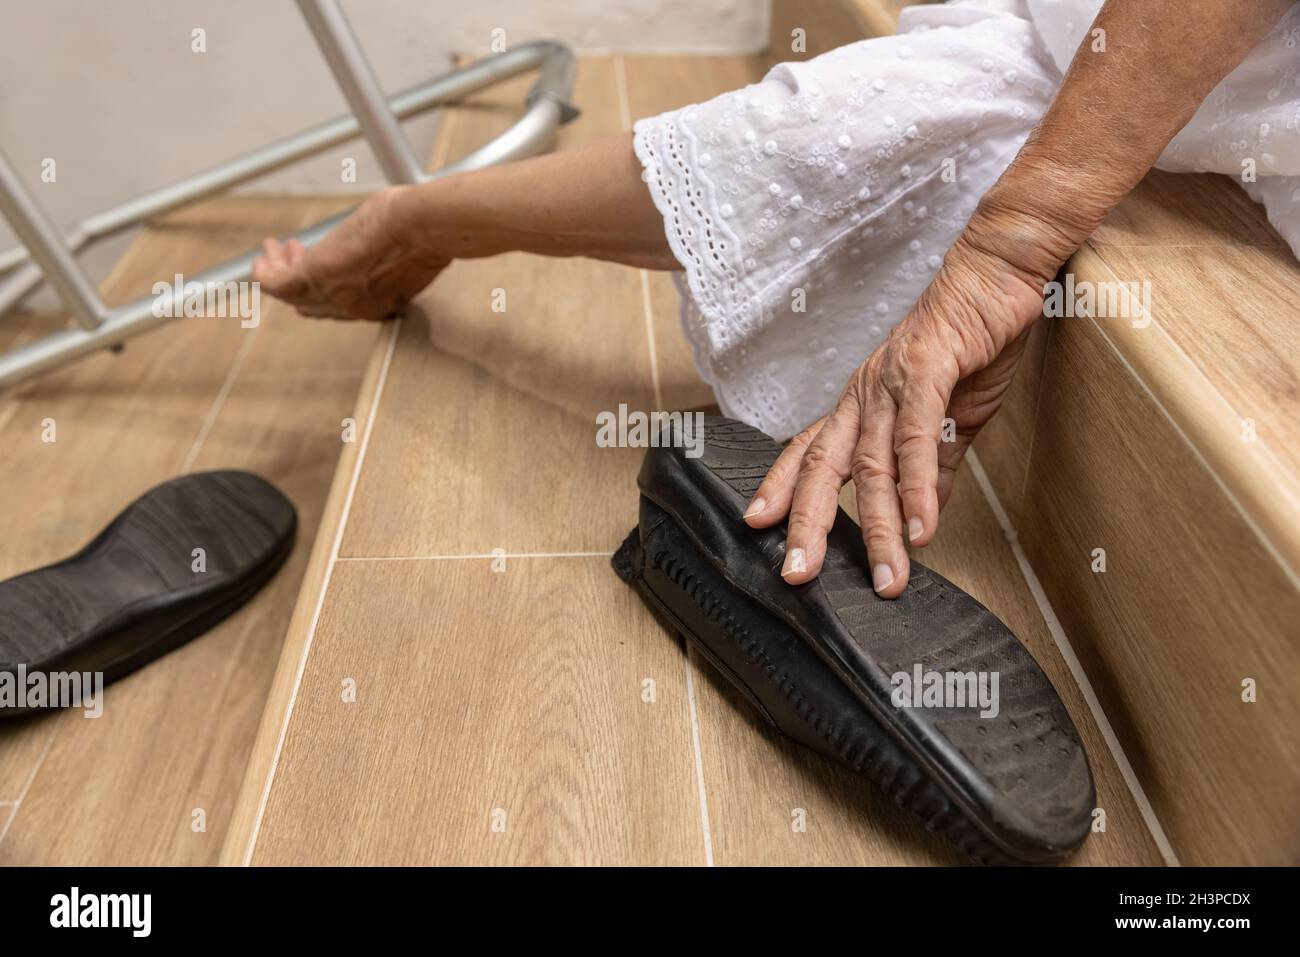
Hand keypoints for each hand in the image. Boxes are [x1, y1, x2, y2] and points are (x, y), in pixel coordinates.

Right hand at [251, 186, 448, 321]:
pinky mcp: (315, 276)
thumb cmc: (426, 231)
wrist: (420, 228)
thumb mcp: (412, 250)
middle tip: (294, 257)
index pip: (348, 307)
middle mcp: (357, 307)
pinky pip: (278, 285)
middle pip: (316, 305)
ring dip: (281, 271)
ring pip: (294, 293)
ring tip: (274, 253)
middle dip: (303, 282)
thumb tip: (395, 242)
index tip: (324, 267)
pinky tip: (261, 261)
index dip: (332, 290)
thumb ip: (398, 256)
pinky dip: (266, 274)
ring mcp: (335, 294)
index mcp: (383, 303)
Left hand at [742, 235, 1046, 597]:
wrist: (994, 276)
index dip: (781, 488)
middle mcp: (863, 396)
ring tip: (887, 577)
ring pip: (873, 466)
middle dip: (809, 524)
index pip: (810, 452)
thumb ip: (935, 467)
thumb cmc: (968, 339)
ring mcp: (889, 384)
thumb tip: (925, 516)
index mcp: (861, 404)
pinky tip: (922, 529)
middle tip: (799, 575)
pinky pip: (916, 440)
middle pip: (824, 468)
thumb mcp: (950, 416)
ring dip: (879, 528)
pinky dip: (918, 489)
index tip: (760, 527)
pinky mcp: (926, 373)